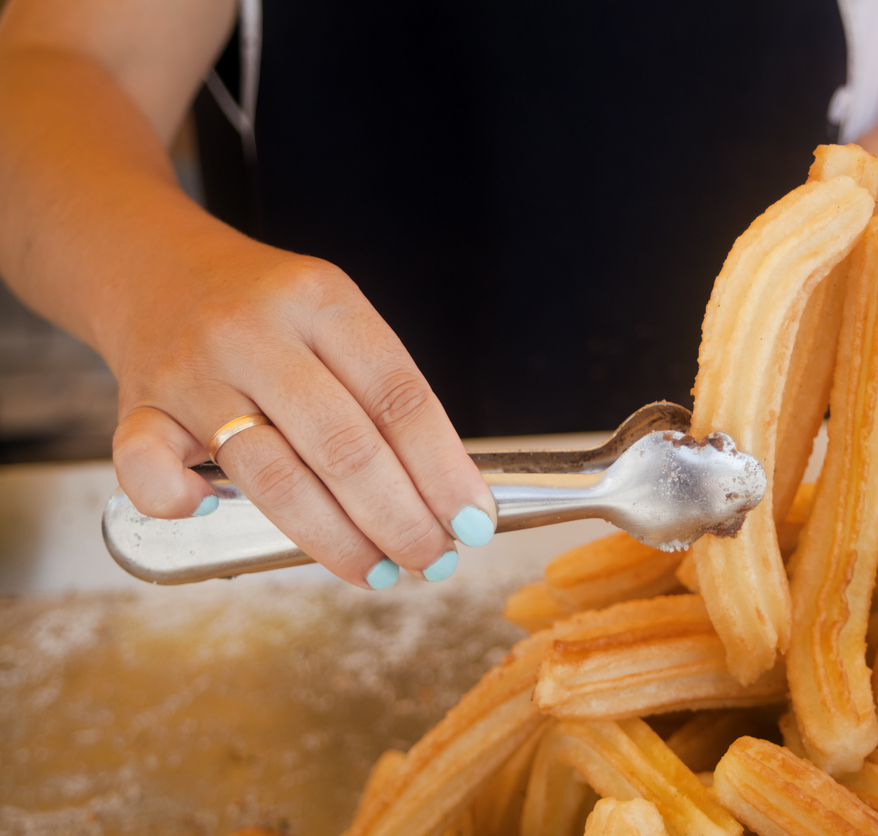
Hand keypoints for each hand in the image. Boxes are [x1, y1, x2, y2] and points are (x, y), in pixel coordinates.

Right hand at [109, 239, 496, 588]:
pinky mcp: (136, 406)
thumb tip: (446, 496)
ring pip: (271, 475)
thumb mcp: (336, 320)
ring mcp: (191, 370)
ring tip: (380, 570)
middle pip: (344, 446)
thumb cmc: (269, 314)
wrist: (159, 270)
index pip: (399, 398)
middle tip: (433, 558)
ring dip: (336, 539)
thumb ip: (380, 394)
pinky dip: (182, 503)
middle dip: (401, 518)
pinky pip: (149, 470)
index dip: (444, 470)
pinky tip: (216, 515)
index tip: (473, 521)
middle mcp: (254, 331)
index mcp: (322, 300)